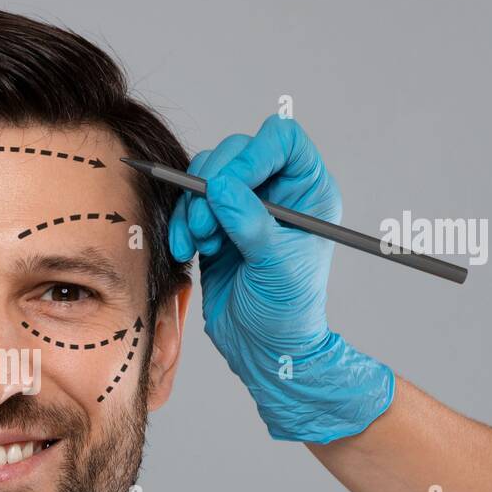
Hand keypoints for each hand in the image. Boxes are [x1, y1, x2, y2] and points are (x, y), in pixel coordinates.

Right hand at [167, 114, 394, 442]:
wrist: (262, 349)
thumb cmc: (287, 313)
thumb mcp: (276, 267)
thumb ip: (250, 223)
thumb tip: (219, 186)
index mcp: (308, 192)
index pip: (283, 142)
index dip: (253, 154)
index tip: (227, 185)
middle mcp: (276, 191)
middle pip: (236, 152)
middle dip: (212, 185)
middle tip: (207, 224)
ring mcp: (243, 206)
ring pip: (206, 175)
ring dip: (194, 207)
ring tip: (202, 242)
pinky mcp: (216, 225)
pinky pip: (189, 203)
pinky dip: (183, 222)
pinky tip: (190, 250)